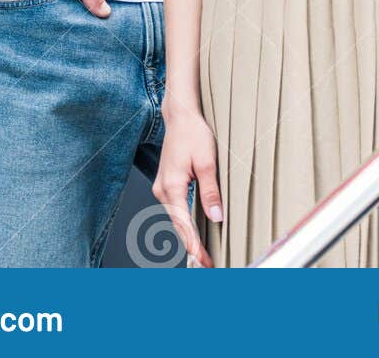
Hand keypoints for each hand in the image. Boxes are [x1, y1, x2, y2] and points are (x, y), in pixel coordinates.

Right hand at [153, 106, 221, 267]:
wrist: (180, 116)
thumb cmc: (193, 133)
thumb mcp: (207, 162)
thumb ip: (210, 192)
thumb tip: (216, 218)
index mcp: (172, 186)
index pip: (183, 223)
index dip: (194, 244)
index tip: (203, 260)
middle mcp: (162, 190)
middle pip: (178, 224)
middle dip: (191, 244)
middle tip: (206, 263)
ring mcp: (162, 187)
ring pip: (176, 218)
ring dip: (188, 234)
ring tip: (202, 252)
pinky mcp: (166, 184)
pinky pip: (175, 208)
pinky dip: (184, 221)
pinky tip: (193, 230)